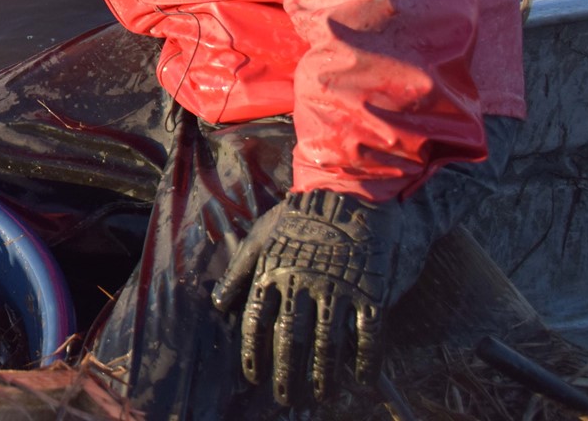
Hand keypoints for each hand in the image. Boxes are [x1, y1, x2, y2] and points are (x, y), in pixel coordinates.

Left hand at [211, 189, 407, 405]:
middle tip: (286, 397)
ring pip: (328, 343)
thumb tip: (217, 303)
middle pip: (290, 339)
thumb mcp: (261, 235)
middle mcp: (302, 284)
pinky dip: (366, 359)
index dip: (254, 353)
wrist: (349, 190)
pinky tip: (362, 378)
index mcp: (273, 272)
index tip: (253, 377)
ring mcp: (338, 288)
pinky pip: (368, 334)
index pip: (256, 322)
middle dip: (286, 372)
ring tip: (321, 394)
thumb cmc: (300, 215)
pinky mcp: (371, 290)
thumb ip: (239, 269)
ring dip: (324, 374)